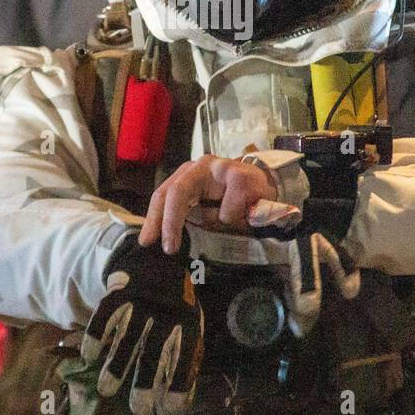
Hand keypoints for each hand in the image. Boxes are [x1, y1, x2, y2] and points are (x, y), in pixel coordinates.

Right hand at [81, 235, 202, 414]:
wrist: (157, 257)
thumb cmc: (174, 302)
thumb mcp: (188, 322)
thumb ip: (184, 353)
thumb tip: (181, 392)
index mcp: (185, 321)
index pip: (185, 356)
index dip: (178, 384)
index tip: (170, 409)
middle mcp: (163, 313)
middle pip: (153, 352)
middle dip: (144, 385)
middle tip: (139, 410)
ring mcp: (139, 303)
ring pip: (126, 339)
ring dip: (115, 367)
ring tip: (106, 390)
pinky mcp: (119, 294)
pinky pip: (104, 317)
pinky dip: (94, 336)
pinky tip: (89, 356)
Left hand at [139, 154, 275, 253]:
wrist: (267, 186)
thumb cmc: (231, 200)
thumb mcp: (203, 208)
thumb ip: (186, 216)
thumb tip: (163, 240)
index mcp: (186, 174)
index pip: (162, 194)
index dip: (153, 218)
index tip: (147, 242)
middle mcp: (199, 166)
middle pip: (176, 192)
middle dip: (170, 223)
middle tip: (169, 249)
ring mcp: (220, 167)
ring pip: (207, 210)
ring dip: (218, 224)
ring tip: (232, 219)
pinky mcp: (240, 176)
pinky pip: (229, 213)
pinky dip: (236, 219)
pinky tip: (247, 210)